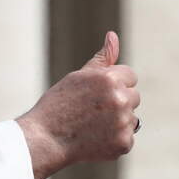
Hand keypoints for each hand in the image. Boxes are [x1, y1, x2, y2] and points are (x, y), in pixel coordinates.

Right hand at [17, 31, 139, 178]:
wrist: (45, 140)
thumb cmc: (58, 105)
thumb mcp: (78, 77)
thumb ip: (101, 59)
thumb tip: (113, 35)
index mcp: (110, 78)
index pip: (130, 76)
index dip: (114, 84)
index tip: (97, 93)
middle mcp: (120, 99)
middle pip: (134, 96)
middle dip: (118, 101)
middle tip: (92, 111)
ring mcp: (123, 122)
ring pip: (131, 118)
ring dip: (117, 121)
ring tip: (91, 126)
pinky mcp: (124, 143)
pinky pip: (127, 137)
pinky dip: (114, 140)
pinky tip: (94, 139)